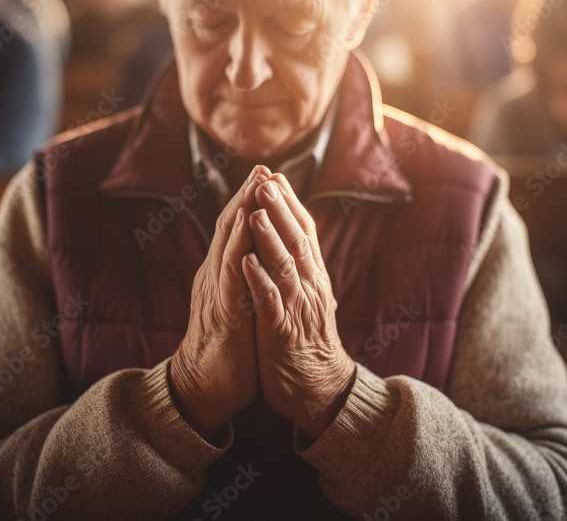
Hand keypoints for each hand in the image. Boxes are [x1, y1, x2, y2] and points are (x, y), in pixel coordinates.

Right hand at [169, 165, 270, 437]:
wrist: (205, 388)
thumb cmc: (227, 349)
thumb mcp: (237, 305)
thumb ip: (243, 278)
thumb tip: (256, 254)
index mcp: (223, 275)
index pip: (236, 230)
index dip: (251, 201)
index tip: (269, 174)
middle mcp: (216, 277)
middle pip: (230, 228)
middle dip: (247, 196)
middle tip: (262, 167)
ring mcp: (217, 294)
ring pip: (229, 245)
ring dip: (243, 214)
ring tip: (256, 187)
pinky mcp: (224, 315)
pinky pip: (232, 278)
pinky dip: (240, 252)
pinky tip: (248, 233)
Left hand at [242, 174, 355, 440]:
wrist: (319, 390)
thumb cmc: (306, 341)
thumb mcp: (307, 298)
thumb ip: (300, 268)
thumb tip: (293, 238)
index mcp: (312, 277)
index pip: (304, 232)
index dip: (289, 203)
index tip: (274, 175)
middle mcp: (309, 287)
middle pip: (296, 241)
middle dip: (280, 209)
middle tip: (265, 179)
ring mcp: (297, 309)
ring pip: (285, 267)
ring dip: (269, 238)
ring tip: (255, 212)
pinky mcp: (283, 332)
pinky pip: (271, 304)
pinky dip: (260, 282)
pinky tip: (246, 263)